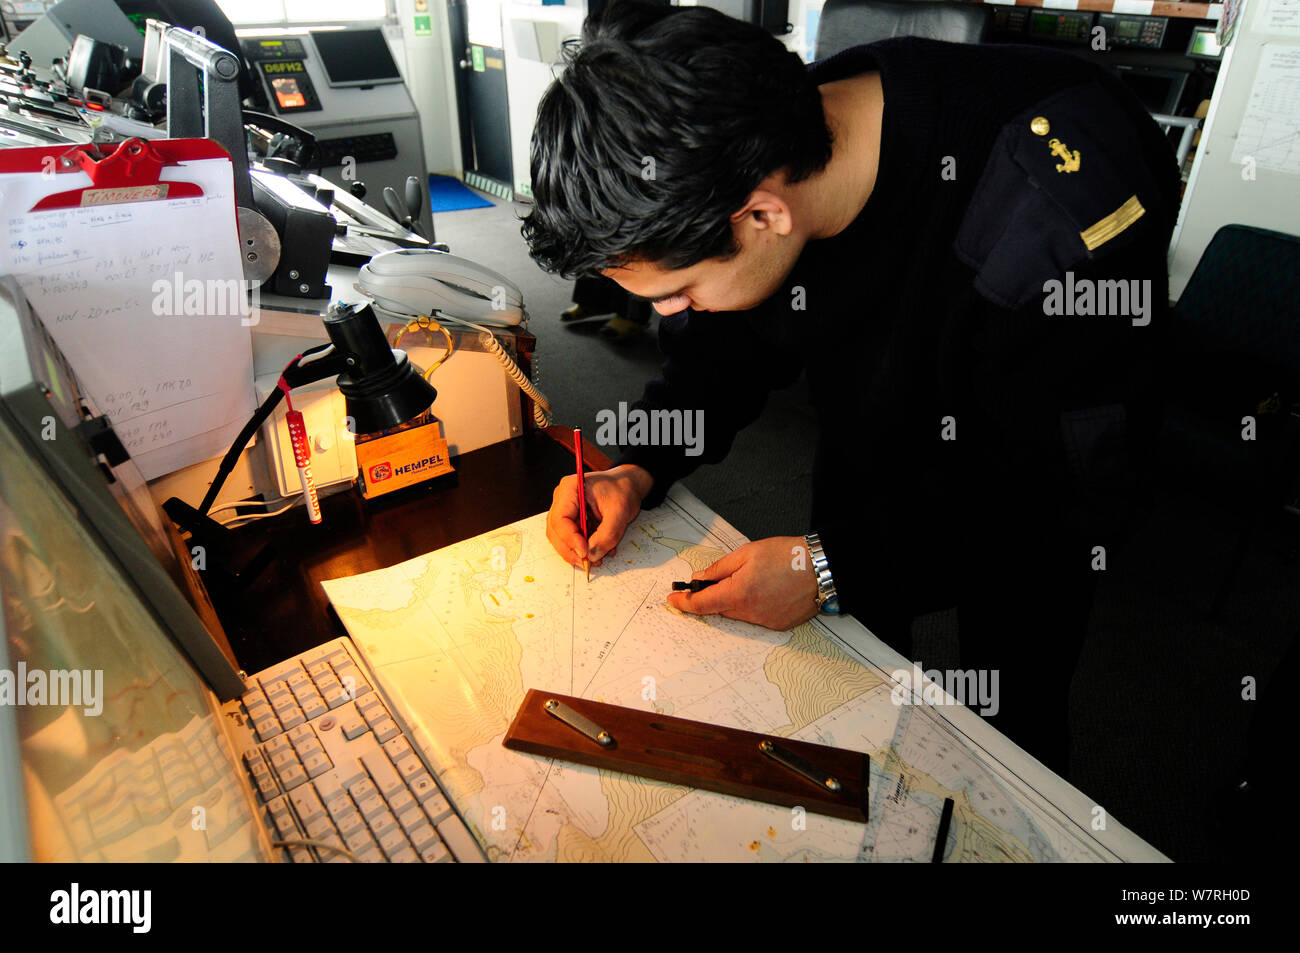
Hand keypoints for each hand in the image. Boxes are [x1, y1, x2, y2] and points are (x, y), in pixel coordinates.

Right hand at [547, 464, 653, 567]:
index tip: (585, 553)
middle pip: (556, 531)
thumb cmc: (623, 491)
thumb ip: (607, 535)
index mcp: (570, 489)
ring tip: (595, 559)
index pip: (560, 519)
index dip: (570, 539)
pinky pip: (571, 538)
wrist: (628, 485)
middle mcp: (562, 499)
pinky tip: (598, 551)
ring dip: (576, 552)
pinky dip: (583, 548)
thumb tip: (592, 555)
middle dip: (571, 550)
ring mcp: (565, 510)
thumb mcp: (620, 512)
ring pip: (561, 538)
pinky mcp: (572, 520)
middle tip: (588, 562)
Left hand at [667, 536, 819, 630]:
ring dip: (734, 600)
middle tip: (714, 579)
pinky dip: (753, 605)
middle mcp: (751, 612)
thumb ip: (720, 568)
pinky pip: (755, 617)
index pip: (701, 604)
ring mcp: (765, 621)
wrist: (822, 568)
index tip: (673, 599)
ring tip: (752, 579)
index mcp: (739, 593)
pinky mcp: (778, 625)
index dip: (684, 602)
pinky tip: (765, 589)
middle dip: (712, 596)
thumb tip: (701, 578)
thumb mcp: (747, 553)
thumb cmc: (788, 556)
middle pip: (719, 609)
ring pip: (737, 613)